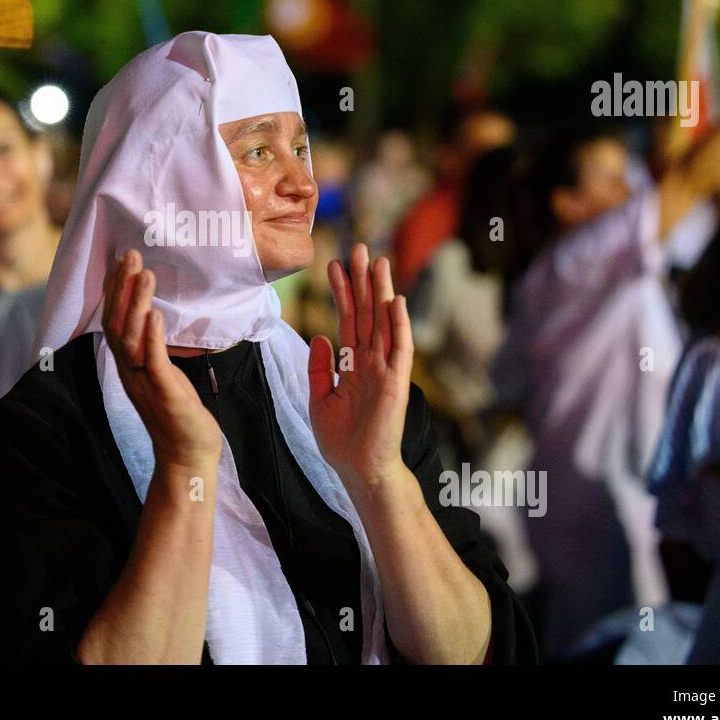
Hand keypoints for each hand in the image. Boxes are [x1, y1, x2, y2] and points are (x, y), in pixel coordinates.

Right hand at [102, 250, 222, 468]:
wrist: (187, 455)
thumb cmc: (178, 413)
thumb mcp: (162, 373)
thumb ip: (154, 347)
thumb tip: (153, 316)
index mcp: (128, 365)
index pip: (113, 321)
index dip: (113, 290)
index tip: (119, 260)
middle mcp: (129, 371)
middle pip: (116, 324)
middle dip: (120, 288)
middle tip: (129, 254)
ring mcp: (144, 383)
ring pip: (130, 339)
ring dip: (136, 304)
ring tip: (145, 274)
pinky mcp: (164, 395)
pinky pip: (153, 363)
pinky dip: (152, 338)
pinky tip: (156, 314)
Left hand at [308, 244, 413, 490]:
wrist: (358, 471)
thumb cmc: (341, 440)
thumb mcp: (319, 398)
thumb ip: (319, 368)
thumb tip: (319, 336)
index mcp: (351, 364)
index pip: (347, 319)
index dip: (341, 292)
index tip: (332, 265)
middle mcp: (371, 361)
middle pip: (367, 312)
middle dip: (362, 281)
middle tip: (358, 248)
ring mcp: (385, 371)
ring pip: (384, 323)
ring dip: (381, 292)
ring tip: (378, 262)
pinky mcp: (396, 384)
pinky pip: (400, 350)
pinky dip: (399, 325)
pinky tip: (396, 301)